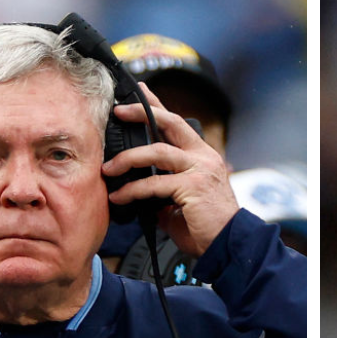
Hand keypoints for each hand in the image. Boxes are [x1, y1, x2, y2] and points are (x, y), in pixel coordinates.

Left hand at [102, 83, 238, 256]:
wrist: (228, 246)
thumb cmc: (207, 226)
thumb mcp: (182, 201)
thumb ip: (163, 189)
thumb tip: (137, 187)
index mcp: (202, 156)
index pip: (177, 124)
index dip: (157, 106)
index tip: (140, 92)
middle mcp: (203, 157)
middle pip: (170, 123)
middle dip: (142, 112)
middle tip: (119, 111)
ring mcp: (200, 170)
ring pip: (157, 151)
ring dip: (128, 158)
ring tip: (108, 168)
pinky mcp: (193, 187)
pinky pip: (154, 184)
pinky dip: (132, 190)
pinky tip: (119, 197)